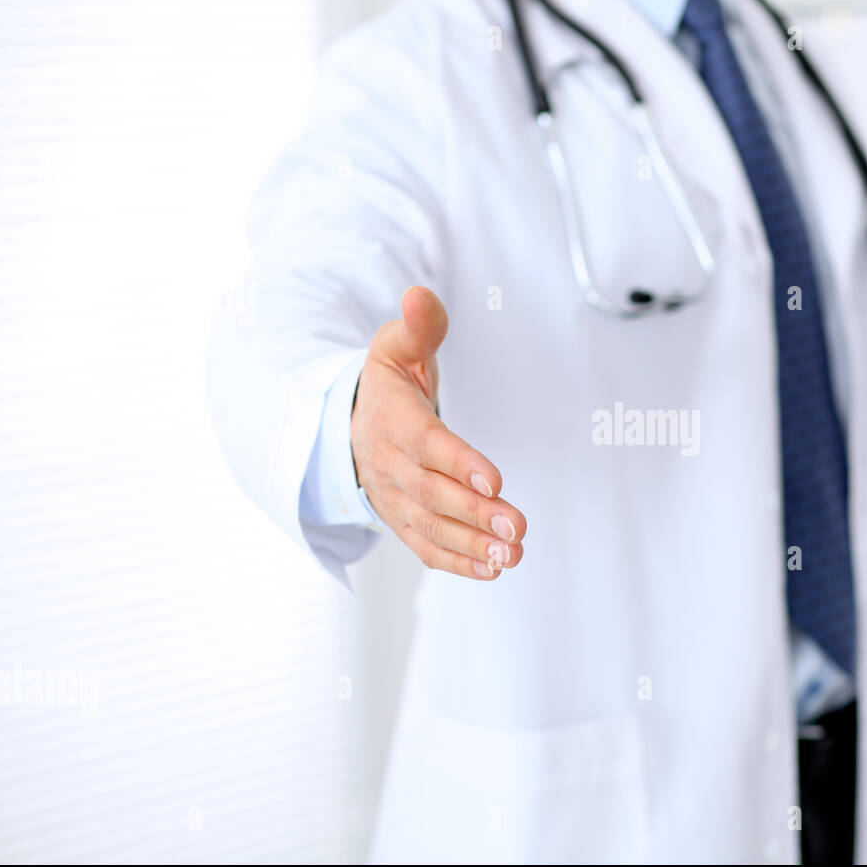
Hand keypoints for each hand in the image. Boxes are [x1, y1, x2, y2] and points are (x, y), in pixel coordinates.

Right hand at [351, 286, 525, 579]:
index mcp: (389, 418)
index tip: (495, 478)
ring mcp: (392, 498)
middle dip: (475, 512)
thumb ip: (418, 327)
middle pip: (431, 493)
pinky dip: (457, 561)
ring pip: (430, 526)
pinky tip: (493, 569)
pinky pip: (425, 546)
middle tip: (519, 525)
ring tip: (513, 554)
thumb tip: (419, 296)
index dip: (458, 461)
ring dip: (473, 544)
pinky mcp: (401, 521)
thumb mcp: (396, 348)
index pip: (425, 443)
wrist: (348, 425)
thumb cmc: (387, 384)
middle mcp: (387, 464)